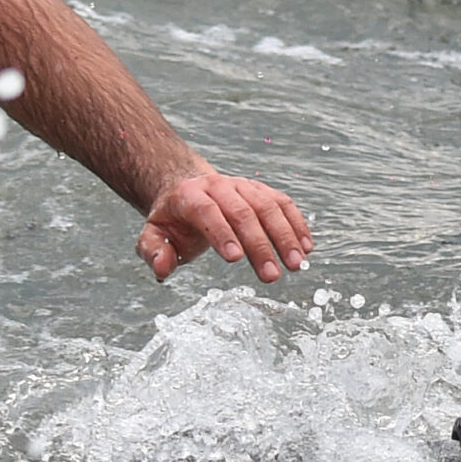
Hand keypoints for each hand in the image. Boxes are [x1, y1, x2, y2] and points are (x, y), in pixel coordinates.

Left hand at [138, 170, 312, 282]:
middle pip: (244, 212)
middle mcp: (220, 186)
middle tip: (272, 275)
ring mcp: (244, 186)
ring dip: (285, 236)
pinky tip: (306, 247)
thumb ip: (154, 251)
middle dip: (260, 245)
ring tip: (296, 264)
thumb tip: (162, 268)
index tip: (235, 259)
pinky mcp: (262, 191)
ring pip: (269, 207)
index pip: (208, 212)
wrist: (189, 190)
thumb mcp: (153, 235)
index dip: (222, 233)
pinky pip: (284, 204)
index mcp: (190, 195)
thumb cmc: (174, 219)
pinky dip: (297, 225)